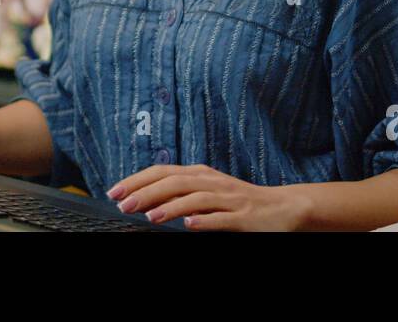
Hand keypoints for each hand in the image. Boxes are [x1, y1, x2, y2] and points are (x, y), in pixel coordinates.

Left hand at [106, 164, 311, 230]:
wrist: (283, 207)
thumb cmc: (240, 203)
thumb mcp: (208, 192)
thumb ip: (181, 192)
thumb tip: (144, 199)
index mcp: (200, 174)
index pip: (162, 171)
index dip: (137, 180)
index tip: (114, 191)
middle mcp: (212, 182)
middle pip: (175, 181)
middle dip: (147, 192)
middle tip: (123, 204)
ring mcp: (229, 199)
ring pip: (195, 197)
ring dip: (171, 206)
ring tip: (150, 216)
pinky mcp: (243, 216)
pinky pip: (221, 218)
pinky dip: (204, 220)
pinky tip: (189, 226)